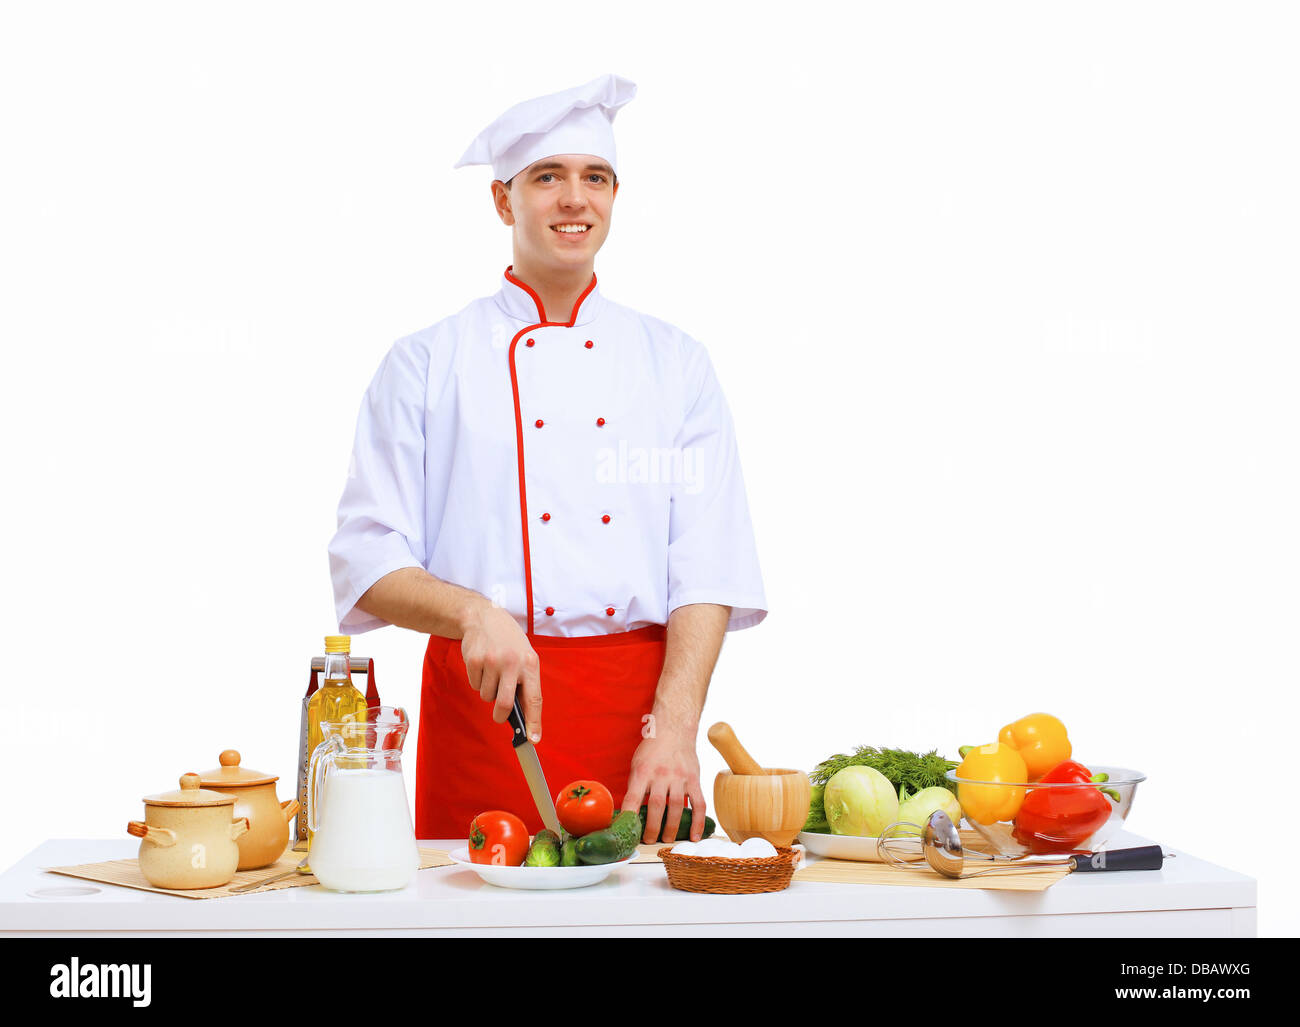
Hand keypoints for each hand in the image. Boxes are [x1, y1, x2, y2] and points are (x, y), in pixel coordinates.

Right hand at [460, 601, 541, 739]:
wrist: (484, 617)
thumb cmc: (509, 642)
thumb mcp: (524, 656)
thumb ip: (524, 682)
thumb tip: (522, 715)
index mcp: (530, 664)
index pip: (534, 698)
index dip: (534, 722)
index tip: (533, 739)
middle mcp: (512, 663)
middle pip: (504, 704)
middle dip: (500, 716)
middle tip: (499, 716)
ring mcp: (492, 661)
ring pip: (487, 696)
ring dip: (488, 691)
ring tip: (492, 672)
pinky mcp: (474, 660)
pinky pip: (475, 685)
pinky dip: (477, 681)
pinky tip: (482, 665)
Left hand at [622, 723, 706, 843]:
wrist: (674, 729)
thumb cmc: (652, 749)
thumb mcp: (637, 764)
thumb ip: (635, 787)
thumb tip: (628, 812)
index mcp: (643, 772)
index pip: (634, 798)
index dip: (629, 816)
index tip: (627, 831)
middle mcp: (662, 775)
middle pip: (657, 806)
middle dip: (652, 828)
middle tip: (648, 840)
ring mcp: (680, 778)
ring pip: (676, 807)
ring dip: (671, 828)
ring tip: (665, 839)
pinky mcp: (694, 780)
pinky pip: (699, 804)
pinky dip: (697, 822)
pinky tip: (694, 836)